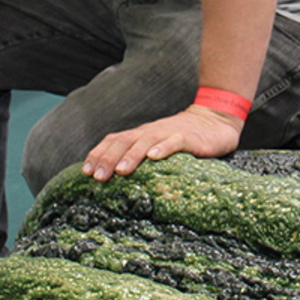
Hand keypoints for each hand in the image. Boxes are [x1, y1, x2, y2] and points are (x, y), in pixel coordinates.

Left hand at [81, 105, 242, 181]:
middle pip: (124, 141)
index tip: (86, 172)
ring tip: (121, 171)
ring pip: (145, 141)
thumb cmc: (182, 139)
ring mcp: (169, 133)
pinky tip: (154, 157)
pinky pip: (174, 141)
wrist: (214, 120)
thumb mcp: (157, 147)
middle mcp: (150, 132)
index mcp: (140, 135)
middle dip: (108, 158)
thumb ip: (141, 158)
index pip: (113, 141)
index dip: (98, 154)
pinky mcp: (188, 137)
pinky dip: (163, 148)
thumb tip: (116, 180)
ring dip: (131, 156)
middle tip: (98, 178)